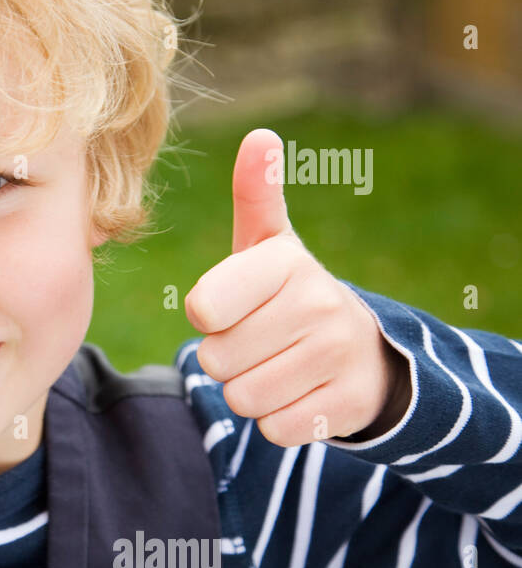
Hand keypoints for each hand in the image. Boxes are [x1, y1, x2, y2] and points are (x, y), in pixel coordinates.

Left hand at [183, 129, 409, 446]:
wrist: (363, 350)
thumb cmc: (288, 294)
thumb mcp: (268, 245)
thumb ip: (255, 194)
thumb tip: (259, 136)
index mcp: (286, 262)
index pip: (203, 308)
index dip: (208, 318)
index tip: (231, 307)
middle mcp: (318, 303)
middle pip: (217, 360)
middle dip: (226, 358)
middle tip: (259, 341)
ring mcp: (338, 356)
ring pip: (242, 398)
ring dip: (248, 391)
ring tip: (277, 365)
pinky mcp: (347, 406)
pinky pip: (273, 430)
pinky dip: (277, 420)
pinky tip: (299, 393)